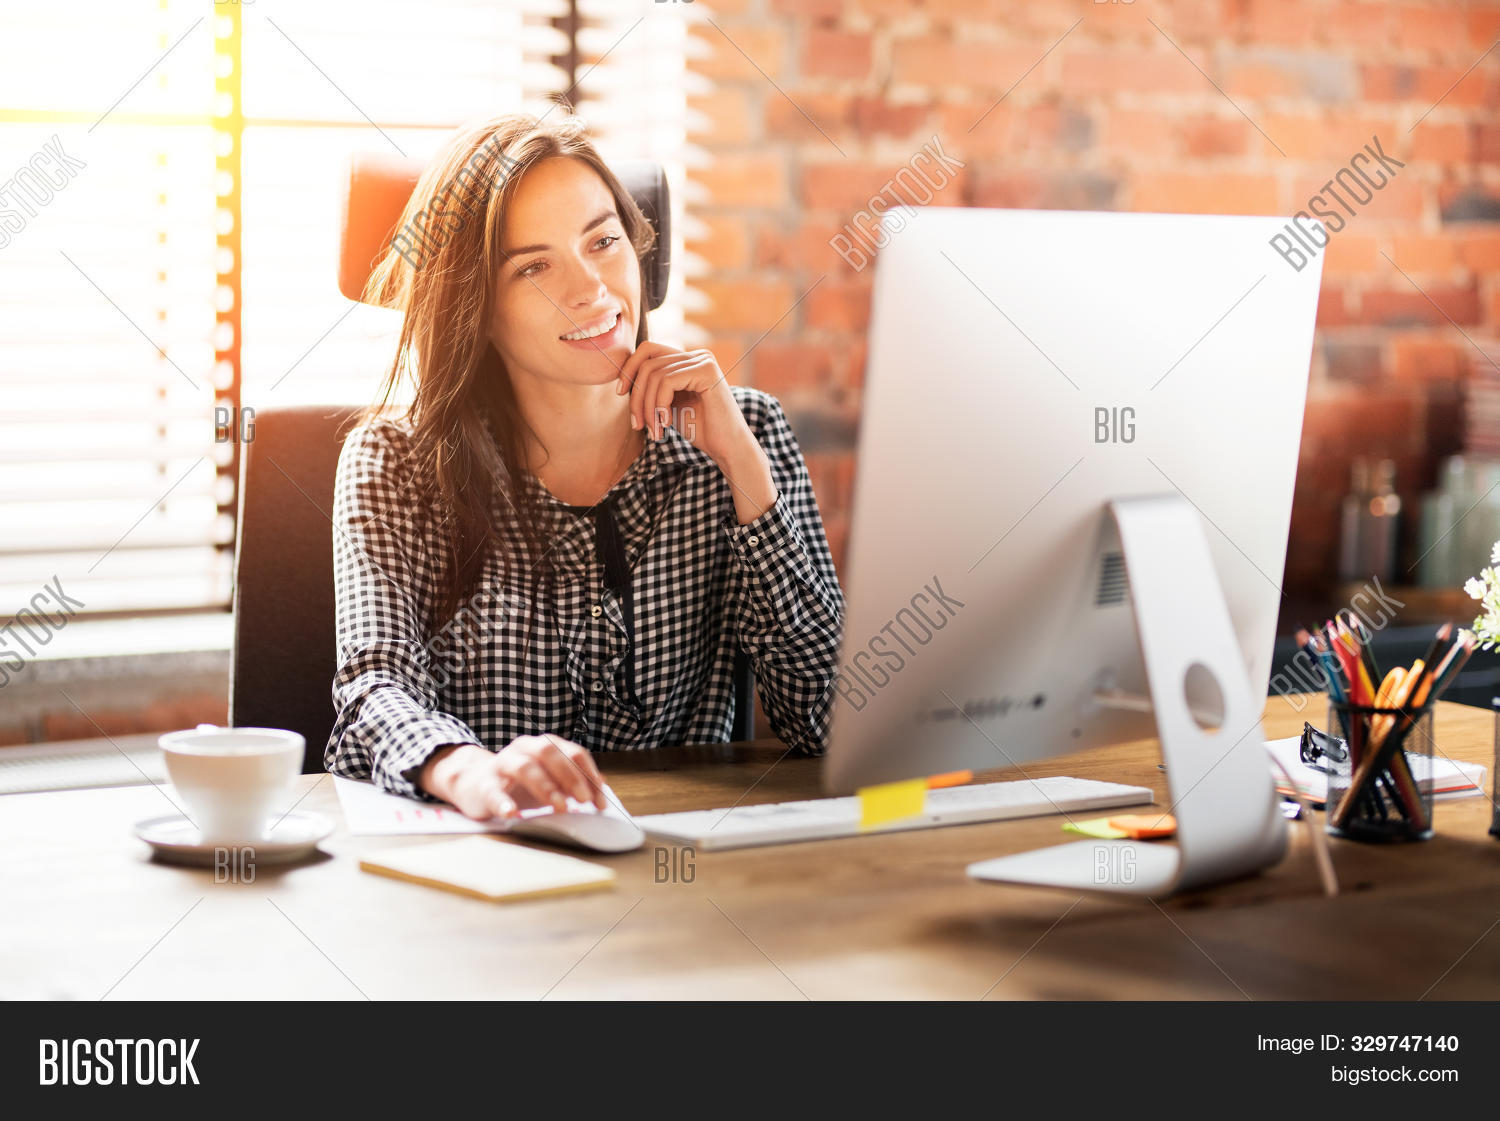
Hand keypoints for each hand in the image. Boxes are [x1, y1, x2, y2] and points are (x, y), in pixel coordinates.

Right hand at [421, 735, 608, 821]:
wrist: (474, 783)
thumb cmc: (518, 783)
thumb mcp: (549, 778)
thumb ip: (573, 780)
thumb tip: (603, 785)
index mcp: (543, 746)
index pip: (573, 753)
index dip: (590, 775)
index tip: (600, 800)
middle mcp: (523, 749)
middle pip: (549, 753)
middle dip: (570, 777)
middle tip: (584, 800)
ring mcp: (502, 765)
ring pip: (525, 768)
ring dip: (546, 788)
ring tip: (560, 808)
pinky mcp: (484, 785)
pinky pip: (493, 792)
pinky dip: (504, 803)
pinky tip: (513, 814)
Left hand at [616, 342, 752, 464]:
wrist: (727, 448)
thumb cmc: (700, 429)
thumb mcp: (669, 404)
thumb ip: (653, 387)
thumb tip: (623, 375)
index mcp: (689, 360)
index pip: (648, 350)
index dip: (630, 369)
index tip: (620, 394)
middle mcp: (698, 355)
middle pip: (648, 363)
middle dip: (637, 397)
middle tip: (638, 425)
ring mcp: (704, 360)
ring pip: (655, 375)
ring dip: (648, 407)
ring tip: (654, 431)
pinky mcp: (707, 371)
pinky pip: (667, 381)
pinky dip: (660, 405)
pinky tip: (666, 423)